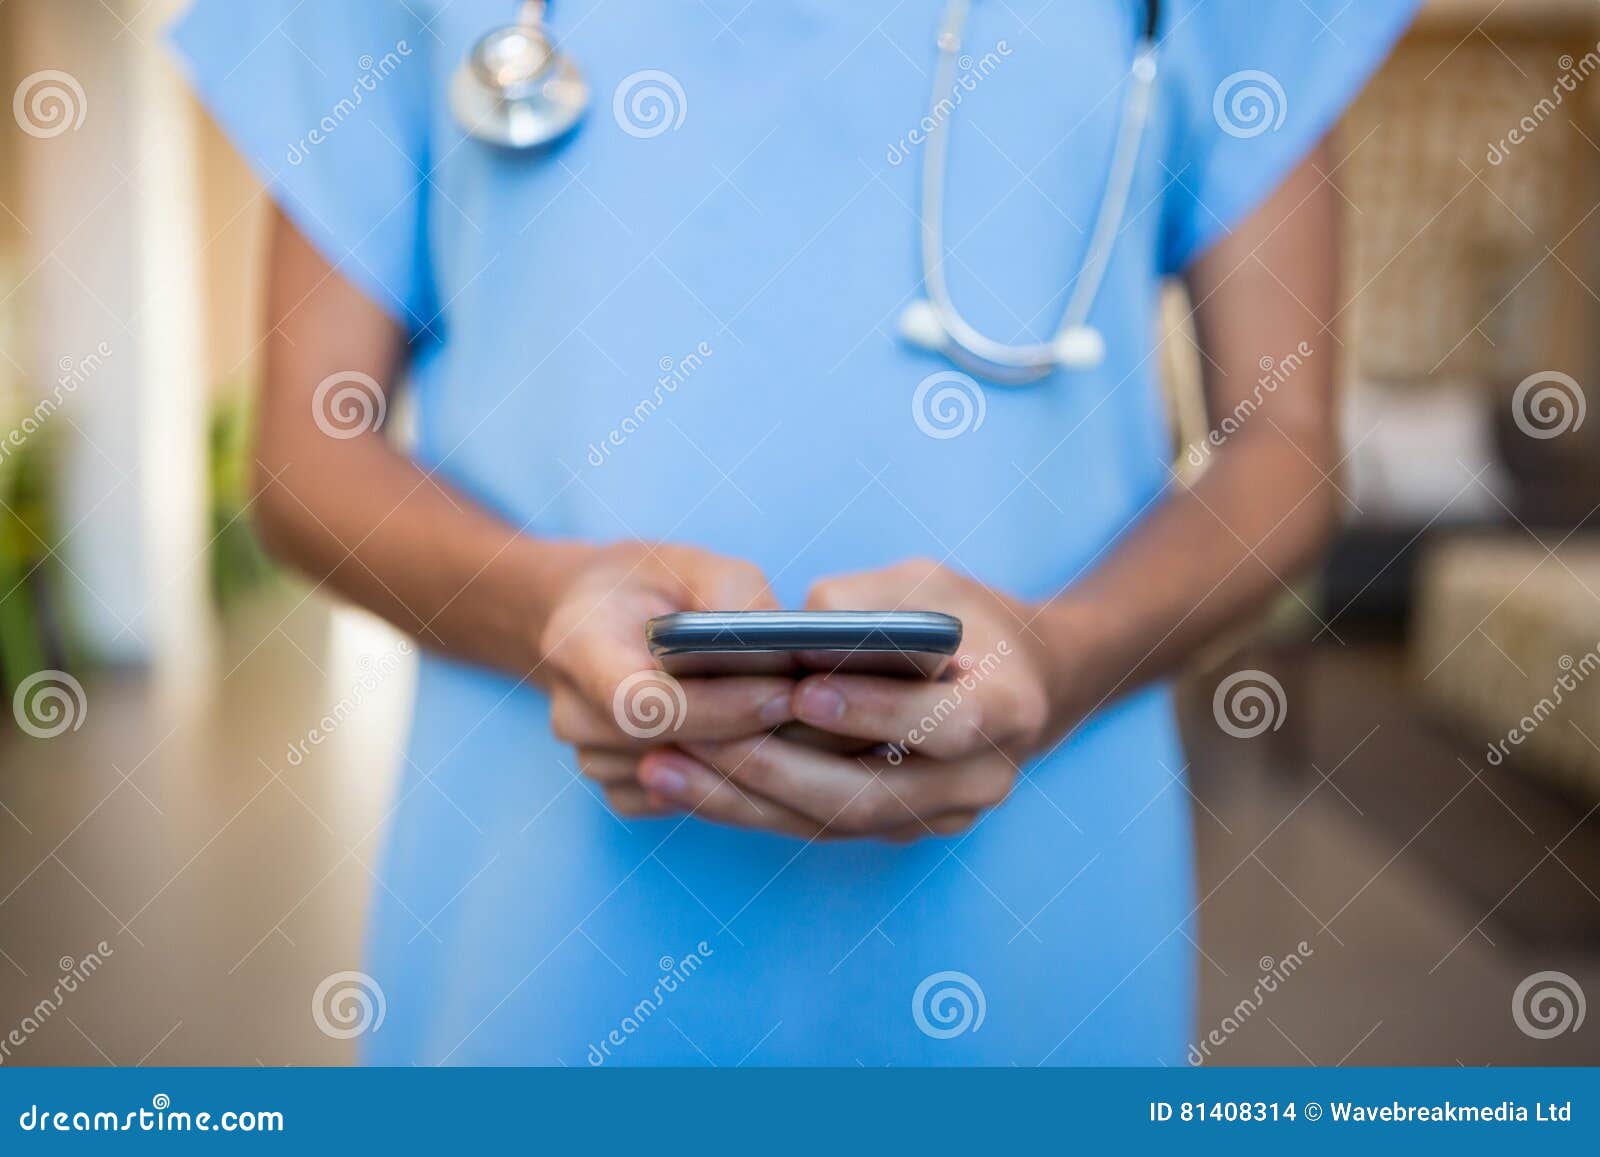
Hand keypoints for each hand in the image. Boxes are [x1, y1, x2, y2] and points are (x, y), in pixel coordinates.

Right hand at [540, 542, 806, 822]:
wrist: (601, 617)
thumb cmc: (653, 583)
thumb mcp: (691, 562)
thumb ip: (733, 593)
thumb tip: (783, 640)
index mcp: (577, 645)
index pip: (640, 703)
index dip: (716, 708)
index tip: (785, 693)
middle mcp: (573, 713)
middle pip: (667, 749)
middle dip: (753, 737)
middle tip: (831, 719)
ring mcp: (592, 759)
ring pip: (682, 783)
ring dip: (751, 764)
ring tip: (816, 731)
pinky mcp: (621, 788)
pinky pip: (683, 802)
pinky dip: (731, 782)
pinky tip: (772, 747)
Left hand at [639, 559, 1070, 840]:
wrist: (1017, 680)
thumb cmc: (965, 618)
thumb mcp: (930, 587)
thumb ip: (870, 605)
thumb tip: (792, 630)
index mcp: (1007, 710)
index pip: (943, 725)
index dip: (875, 714)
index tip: (804, 693)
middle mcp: (980, 780)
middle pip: (869, 796)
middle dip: (775, 770)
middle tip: (694, 740)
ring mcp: (937, 818)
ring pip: (832, 823)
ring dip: (743, 800)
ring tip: (662, 767)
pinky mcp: (894, 830)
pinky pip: (816, 826)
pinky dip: (750, 805)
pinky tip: (686, 781)